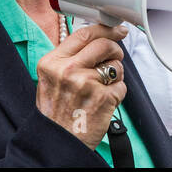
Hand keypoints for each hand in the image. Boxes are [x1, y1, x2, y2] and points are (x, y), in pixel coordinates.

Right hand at [34, 22, 127, 149]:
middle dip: (115, 49)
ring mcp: (87, 83)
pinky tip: (103, 102)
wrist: (57, 142)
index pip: (84, 34)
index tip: (116, 30)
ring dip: (115, 75)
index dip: (105, 29)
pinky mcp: (103, 98)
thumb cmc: (55, 112)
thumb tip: (95, 39)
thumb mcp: (50, 79)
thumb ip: (68, 58)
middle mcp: (68, 70)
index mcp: (52, 63)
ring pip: (116, 66)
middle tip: (115, 57)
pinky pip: (121, 86)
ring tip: (101, 88)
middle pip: (104, 45)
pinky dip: (117, 93)